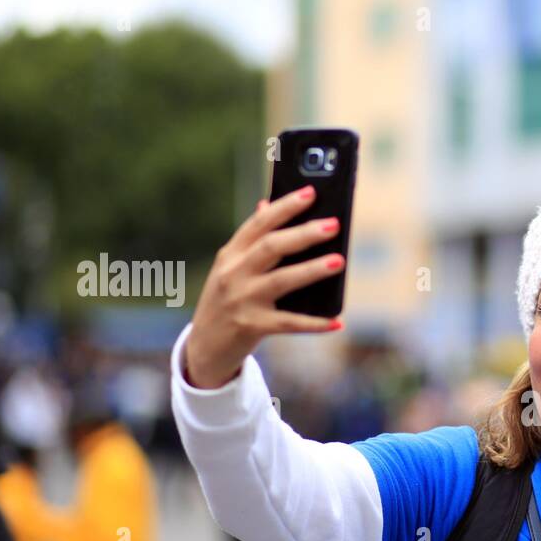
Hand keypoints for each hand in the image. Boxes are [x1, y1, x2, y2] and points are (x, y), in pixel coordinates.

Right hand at [183, 185, 344, 388]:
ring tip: (339, 261)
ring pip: (281, 280)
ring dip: (312, 270)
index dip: (285, 206)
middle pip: (271, 247)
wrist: (202, 348)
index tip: (310, 193)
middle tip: (334, 225)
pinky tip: (337, 320)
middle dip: (303, 234)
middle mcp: (233, 274)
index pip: (259, 223)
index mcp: (230, 255)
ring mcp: (241, 300)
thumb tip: (267, 202)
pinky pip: (289, 323)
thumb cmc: (226, 302)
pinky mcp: (251, 327)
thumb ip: (251, 240)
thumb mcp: (230, 269)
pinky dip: (314, 323)